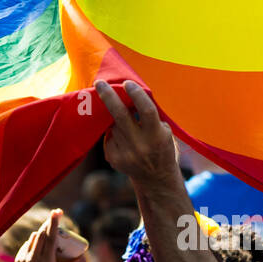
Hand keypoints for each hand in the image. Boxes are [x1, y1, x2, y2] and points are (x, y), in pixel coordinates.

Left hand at [11, 209, 84, 261]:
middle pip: (41, 234)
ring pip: (33, 238)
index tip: (56, 212)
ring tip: (49, 232)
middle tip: (55, 215)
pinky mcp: (18, 259)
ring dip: (41, 233)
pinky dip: (33, 242)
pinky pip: (27, 245)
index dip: (53, 223)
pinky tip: (39, 244)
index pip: (50, 238)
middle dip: (48, 223)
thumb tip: (85, 255)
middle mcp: (33, 258)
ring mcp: (24, 258)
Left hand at [95, 80, 178, 200]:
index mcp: (157, 136)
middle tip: (99, 83)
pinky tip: (122, 138)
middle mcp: (140, 145)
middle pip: (120, 115)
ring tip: (119, 116)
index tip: (127, 83)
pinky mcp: (114, 159)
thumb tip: (128, 94)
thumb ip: (149, 117)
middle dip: (108, 96)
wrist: (156, 179)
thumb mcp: (163, 132)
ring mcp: (125, 153)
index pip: (146, 110)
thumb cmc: (161, 147)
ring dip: (113, 118)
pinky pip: (109, 137)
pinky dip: (113, 133)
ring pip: (113, 126)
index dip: (136, 94)